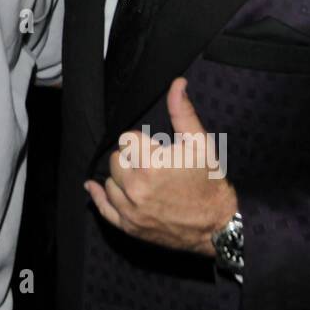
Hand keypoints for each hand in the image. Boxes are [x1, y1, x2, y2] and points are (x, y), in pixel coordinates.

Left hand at [85, 77, 236, 256]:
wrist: (217, 224)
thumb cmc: (209, 182)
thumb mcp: (200, 144)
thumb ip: (182, 112)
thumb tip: (177, 83)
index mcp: (151, 164)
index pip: (126, 140)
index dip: (141, 142)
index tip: (155, 148)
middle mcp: (136, 188)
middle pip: (116, 160)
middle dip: (131, 158)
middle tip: (151, 164)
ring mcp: (131, 210)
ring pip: (110, 181)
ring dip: (121, 177)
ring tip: (143, 179)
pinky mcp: (129, 226)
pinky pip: (104, 209)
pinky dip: (98, 196)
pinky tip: (92, 186)